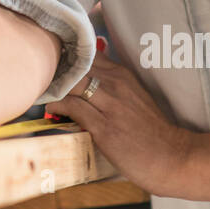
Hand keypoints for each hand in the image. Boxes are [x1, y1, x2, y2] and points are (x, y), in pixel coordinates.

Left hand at [46, 49, 196, 194]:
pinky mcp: (105, 127)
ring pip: (72, 82)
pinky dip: (57, 105)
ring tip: (41, 90)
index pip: (86, 52)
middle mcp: (115, 84)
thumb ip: (109, 82)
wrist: (171, 156)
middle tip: (38, 73)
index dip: (66, 53)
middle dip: (55, 67)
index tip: (49, 57)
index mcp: (121, 74)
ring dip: (53, 85)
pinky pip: (73, 107)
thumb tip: (81, 76)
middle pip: (75, 64)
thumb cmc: (148, 129)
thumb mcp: (131, 95)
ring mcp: (110, 105)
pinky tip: (51, 109)